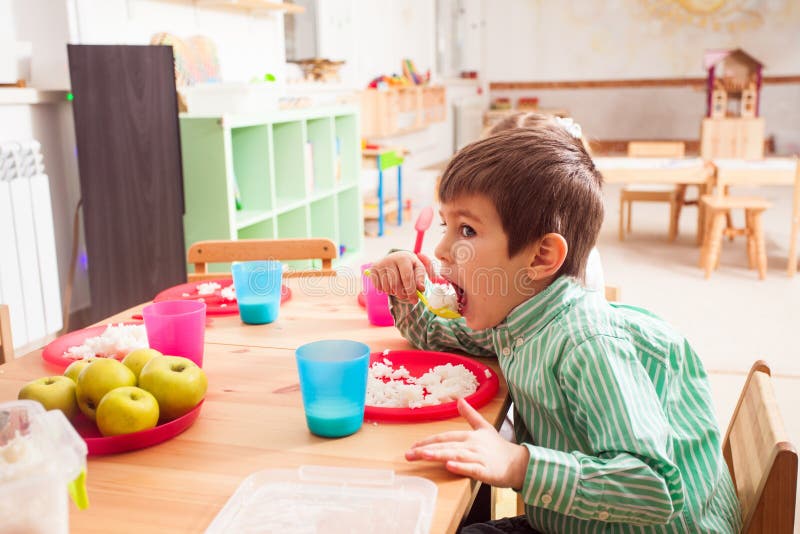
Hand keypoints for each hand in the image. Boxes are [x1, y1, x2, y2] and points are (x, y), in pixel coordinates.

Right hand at [369, 252, 433, 301]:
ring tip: (398, 288)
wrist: (396, 258)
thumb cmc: (410, 265)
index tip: (415, 300)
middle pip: (396, 284)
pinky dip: (386, 290)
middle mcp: (389, 259)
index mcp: (403, 258)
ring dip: (394, 293)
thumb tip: (421, 289)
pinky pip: (379, 288)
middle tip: (407, 297)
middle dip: (403, 294)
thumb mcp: (418, 269)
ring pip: (387, 288)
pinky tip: (390, 285)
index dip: (411, 291)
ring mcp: (379, 265)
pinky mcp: (372, 270)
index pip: (407, 277)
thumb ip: (421, 278)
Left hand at [405, 398, 529, 489]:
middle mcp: (472, 445)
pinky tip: (448, 466)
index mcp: (469, 436)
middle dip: (426, 449)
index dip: (428, 440)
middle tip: (409, 454)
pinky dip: (460, 467)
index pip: (445, 437)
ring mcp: (479, 458)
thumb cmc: (499, 448)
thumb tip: (459, 400)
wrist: (519, 463)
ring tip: (423, 455)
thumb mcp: (484, 427)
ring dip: (439, 455)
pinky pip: (471, 469)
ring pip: (455, 455)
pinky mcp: (486, 471)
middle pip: (446, 446)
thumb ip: (470, 415)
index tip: (413, 445)